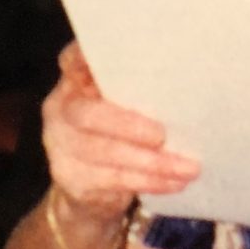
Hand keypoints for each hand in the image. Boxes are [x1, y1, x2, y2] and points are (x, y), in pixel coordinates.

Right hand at [40, 44, 197, 232]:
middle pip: (87, 114)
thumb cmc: (115, 135)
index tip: (119, 58)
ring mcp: (61, 146)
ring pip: (104, 152)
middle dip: (127, 125)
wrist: (85, 190)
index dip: (88, 58)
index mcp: (74, 82)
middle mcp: (61, 111)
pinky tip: (174, 182)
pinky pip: (114, 180)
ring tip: (188, 168)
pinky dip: (149, 181)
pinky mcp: (72, 178)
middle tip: (163, 135)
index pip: (73, 60)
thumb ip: (136, 94)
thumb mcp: (120, 107)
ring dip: (151, 162)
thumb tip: (188, 91)